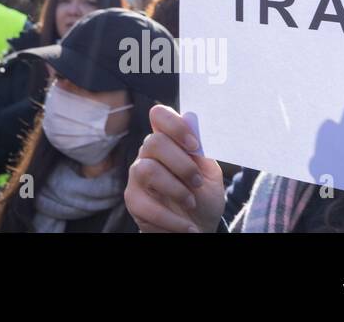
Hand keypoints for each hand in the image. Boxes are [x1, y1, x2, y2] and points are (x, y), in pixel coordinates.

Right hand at [125, 104, 225, 232]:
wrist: (197, 228)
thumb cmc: (203, 198)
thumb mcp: (210, 175)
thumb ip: (202, 152)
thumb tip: (193, 125)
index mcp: (168, 141)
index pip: (159, 115)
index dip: (175, 125)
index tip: (194, 145)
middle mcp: (148, 154)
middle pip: (154, 142)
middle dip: (182, 164)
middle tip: (197, 182)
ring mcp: (137, 176)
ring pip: (147, 170)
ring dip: (176, 190)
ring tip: (191, 203)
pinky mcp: (133, 200)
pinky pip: (147, 206)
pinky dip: (173, 219)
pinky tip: (188, 226)